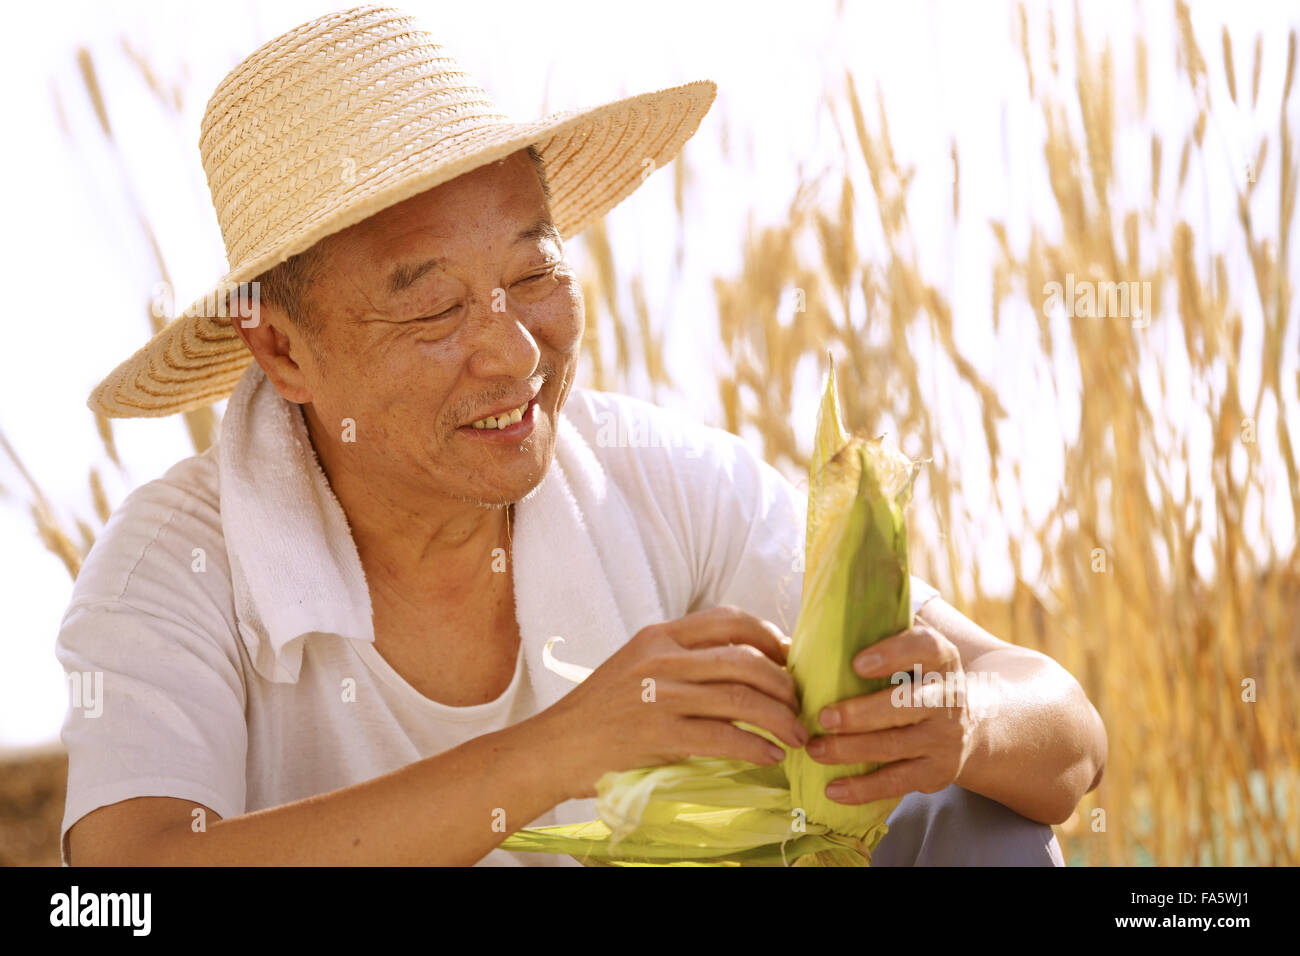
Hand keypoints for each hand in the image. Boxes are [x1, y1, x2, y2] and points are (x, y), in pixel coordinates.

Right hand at [541, 605, 809, 799]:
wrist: (555, 747)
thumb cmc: (599, 711)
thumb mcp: (636, 665)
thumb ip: (681, 659)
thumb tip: (745, 667)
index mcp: (659, 635)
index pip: (729, 619)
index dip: (770, 636)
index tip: (789, 658)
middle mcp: (662, 657)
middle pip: (746, 659)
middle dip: (785, 683)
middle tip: (800, 704)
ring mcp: (660, 695)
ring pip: (742, 698)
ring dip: (781, 719)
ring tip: (796, 735)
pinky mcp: (659, 735)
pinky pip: (725, 738)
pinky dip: (757, 748)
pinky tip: (770, 757)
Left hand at [805, 623, 980, 804]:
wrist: (965, 726)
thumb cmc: (913, 680)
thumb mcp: (903, 653)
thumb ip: (863, 641)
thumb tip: (789, 645)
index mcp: (940, 658)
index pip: (925, 647)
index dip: (893, 654)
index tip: (855, 664)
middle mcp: (949, 696)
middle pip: (907, 704)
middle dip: (861, 714)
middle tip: (822, 718)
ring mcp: (945, 737)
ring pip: (896, 745)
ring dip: (851, 750)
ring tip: (815, 751)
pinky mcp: (938, 772)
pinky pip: (898, 783)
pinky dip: (863, 789)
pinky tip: (833, 789)